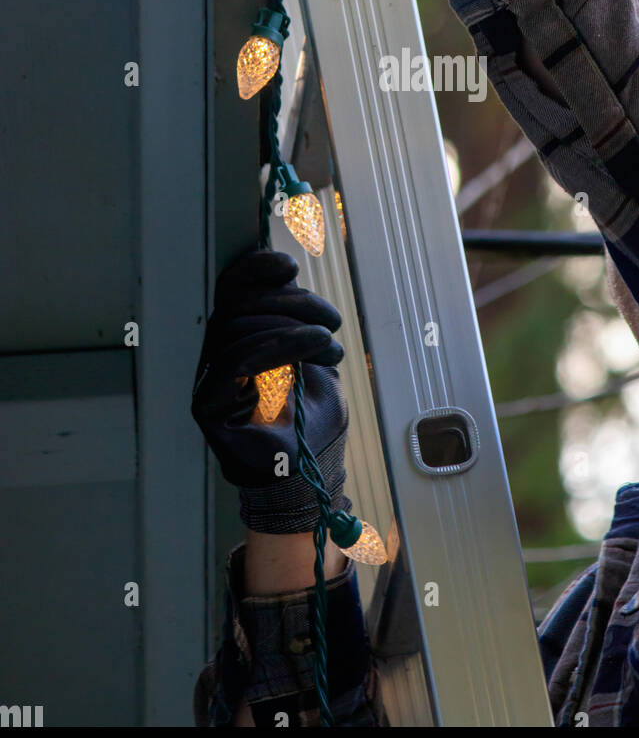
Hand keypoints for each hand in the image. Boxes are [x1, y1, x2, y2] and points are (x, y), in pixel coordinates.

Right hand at [191, 249, 349, 533]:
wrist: (310, 472)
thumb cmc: (310, 415)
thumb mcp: (309, 351)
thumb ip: (292, 314)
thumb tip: (283, 273)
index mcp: (233, 339)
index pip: (228, 291)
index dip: (253, 269)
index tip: (287, 264)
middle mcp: (213, 357)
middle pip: (235, 305)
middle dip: (290, 301)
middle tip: (331, 319)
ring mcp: (207, 382)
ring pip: (236, 328)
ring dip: (293, 325)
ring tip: (330, 342)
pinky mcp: (208, 407)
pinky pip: (237, 362)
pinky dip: (280, 346)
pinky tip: (314, 348)